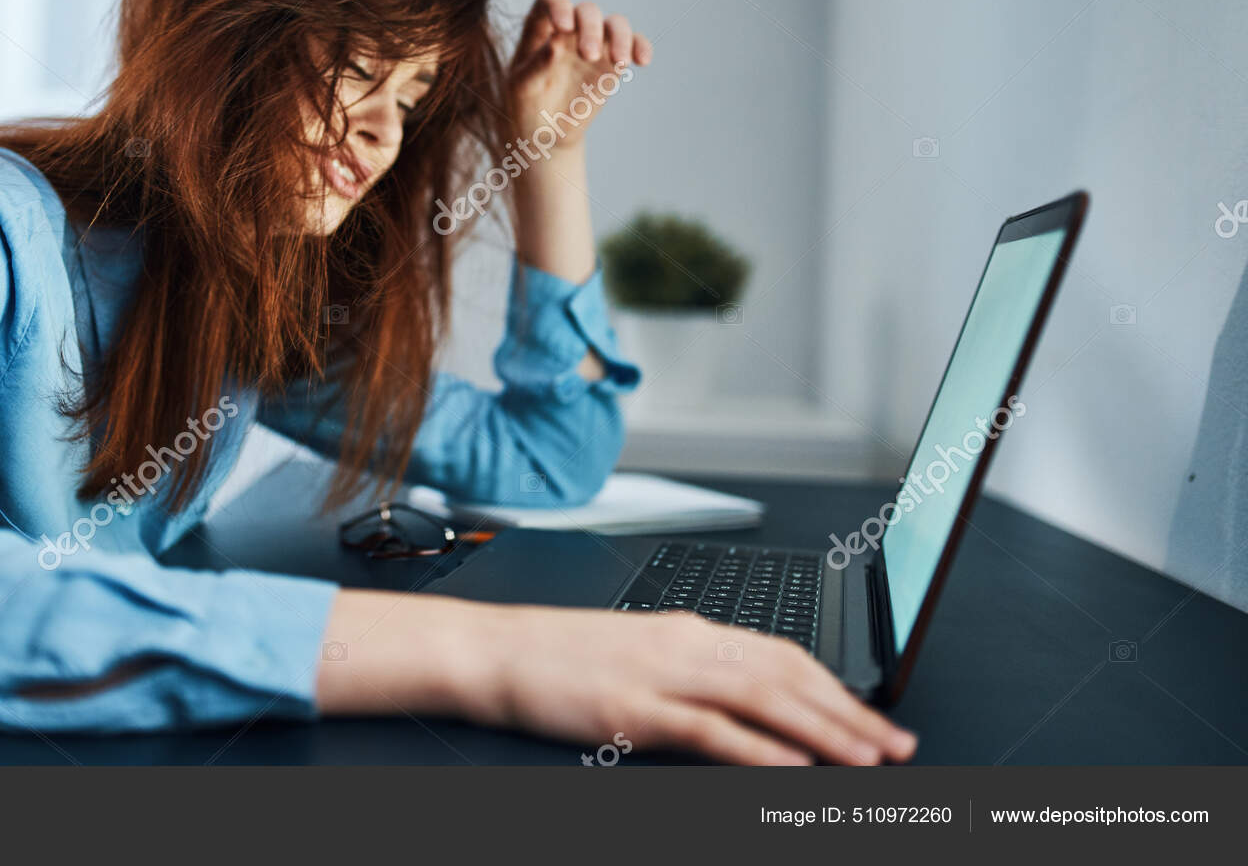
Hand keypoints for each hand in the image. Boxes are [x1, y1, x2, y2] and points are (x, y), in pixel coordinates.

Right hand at [317, 592, 916, 765]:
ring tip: (866, 759)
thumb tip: (754, 698)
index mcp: (692, 629)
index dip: (839, 688)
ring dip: (823, 730)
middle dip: (850, 713)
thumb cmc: (562, 656)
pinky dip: (757, 749)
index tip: (877, 718)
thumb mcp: (639, 652)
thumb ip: (696, 670)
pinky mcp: (635, 708)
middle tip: (898, 745)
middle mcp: (688, 644)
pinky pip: (710, 730)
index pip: (785, 654)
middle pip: (788, 675)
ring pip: (763, 699)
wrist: (497, 649)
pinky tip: (791, 767)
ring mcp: (662, 675)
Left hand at [507, 0, 651, 142]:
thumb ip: (535, 65)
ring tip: (620, 62)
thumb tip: (555, 44)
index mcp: (540, 27)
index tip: (564, 26)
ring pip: (614, 24)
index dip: (559, 4)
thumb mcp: (522, 88)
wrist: (546, 131)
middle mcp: (570, 29)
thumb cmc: (525, 104)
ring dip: (620, 37)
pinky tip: (642, 60)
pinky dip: (640, 47)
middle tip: (589, 55)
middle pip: (586, 11)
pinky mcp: (613, 61)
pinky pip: (632, 45)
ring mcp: (594, 43)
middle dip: (591, 29)